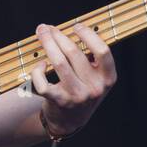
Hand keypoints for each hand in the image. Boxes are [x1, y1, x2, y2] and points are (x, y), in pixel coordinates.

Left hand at [30, 21, 116, 137]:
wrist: (70, 120)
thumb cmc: (81, 89)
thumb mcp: (94, 77)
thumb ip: (89, 57)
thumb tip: (68, 29)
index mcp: (108, 78)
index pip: (102, 51)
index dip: (88, 35)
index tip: (76, 26)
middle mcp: (95, 88)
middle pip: (74, 53)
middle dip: (58, 36)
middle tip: (47, 28)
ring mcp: (77, 96)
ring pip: (58, 63)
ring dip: (47, 44)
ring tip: (41, 34)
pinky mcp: (59, 102)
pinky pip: (43, 82)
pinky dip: (38, 71)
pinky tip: (40, 65)